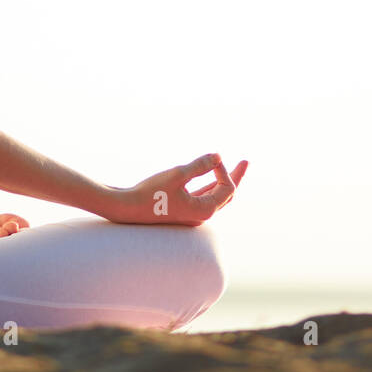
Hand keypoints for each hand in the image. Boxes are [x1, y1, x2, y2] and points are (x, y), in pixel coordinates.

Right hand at [109, 155, 247, 225]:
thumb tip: (218, 156)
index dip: (223, 170)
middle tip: (246, 161)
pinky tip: (208, 176)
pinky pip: (201, 196)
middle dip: (234, 176)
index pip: (227, 188)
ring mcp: (190, 214)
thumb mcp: (177, 175)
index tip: (210, 158)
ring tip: (232, 167)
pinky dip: (208, 184)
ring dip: (222, 180)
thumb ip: (199, 165)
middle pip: (226, 195)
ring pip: (213, 196)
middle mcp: (200, 216)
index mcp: (204, 211)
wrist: (125, 208)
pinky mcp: (180, 210)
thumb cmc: (150, 193)